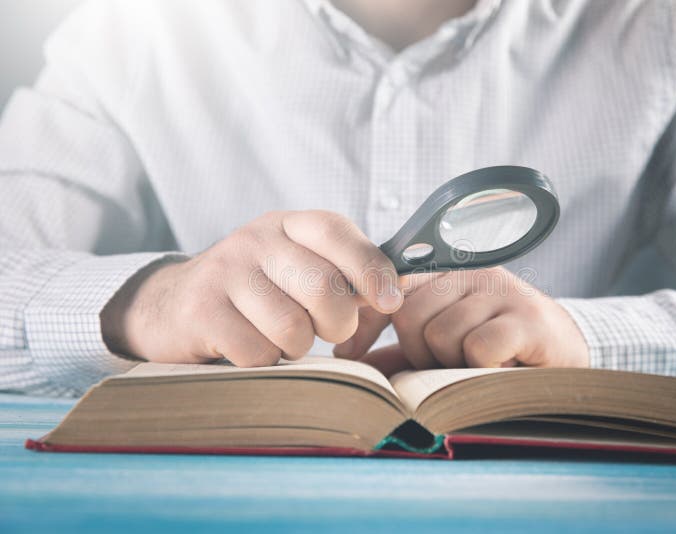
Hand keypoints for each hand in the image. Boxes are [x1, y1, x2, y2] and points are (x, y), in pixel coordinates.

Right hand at [101, 210, 402, 365]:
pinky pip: (257, 352)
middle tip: (328, 332)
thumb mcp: (296, 268)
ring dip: (297, 347)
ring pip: (292, 327)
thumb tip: (396, 291)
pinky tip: (250, 348)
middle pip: (323, 287)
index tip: (391, 302)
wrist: (172, 305)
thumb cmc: (255, 293)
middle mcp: (254, 240)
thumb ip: (344, 275)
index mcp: (286, 224)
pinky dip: (264, 363)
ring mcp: (223, 273)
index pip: (336, 232)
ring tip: (281, 338)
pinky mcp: (201, 311)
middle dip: (338, 323)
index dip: (371, 268)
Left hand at [334, 267, 588, 374]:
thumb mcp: (441, 349)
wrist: (565, 359)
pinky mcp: (529, 318)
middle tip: (447, 364)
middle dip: (418, 350)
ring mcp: (503, 291)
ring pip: (441, 333)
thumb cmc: (497, 354)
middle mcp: (474, 271)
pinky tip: (500, 368)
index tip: (349, 350)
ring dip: (453, 364)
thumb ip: (398, 352)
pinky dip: (482, 367)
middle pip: (410, 313)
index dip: (366, 319)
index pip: (391, 283)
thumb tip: (349, 360)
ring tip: (478, 366)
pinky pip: (478, 345)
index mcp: (448, 272)